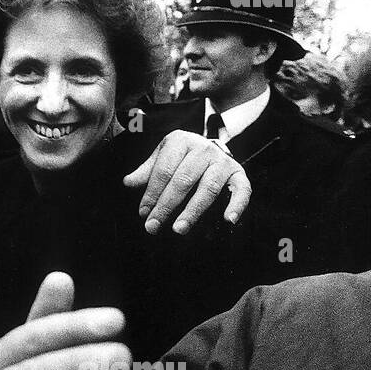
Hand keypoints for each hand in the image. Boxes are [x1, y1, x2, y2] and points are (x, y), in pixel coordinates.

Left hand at [123, 130, 250, 234]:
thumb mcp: (162, 157)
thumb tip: (128, 182)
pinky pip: (242, 190)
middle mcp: (203, 149)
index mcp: (180, 141)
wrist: (210, 147)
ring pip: (207, 188)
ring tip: (179, 229)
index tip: (143, 213)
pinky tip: (229, 220)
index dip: (151, 194)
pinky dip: (238, 205)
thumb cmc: (180, 157)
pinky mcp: (239, 173)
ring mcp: (223, 161)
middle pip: (183, 181)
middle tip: (153, 227)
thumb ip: (147, 171)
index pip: (163, 171)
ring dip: (193, 211)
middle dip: (166, 206)